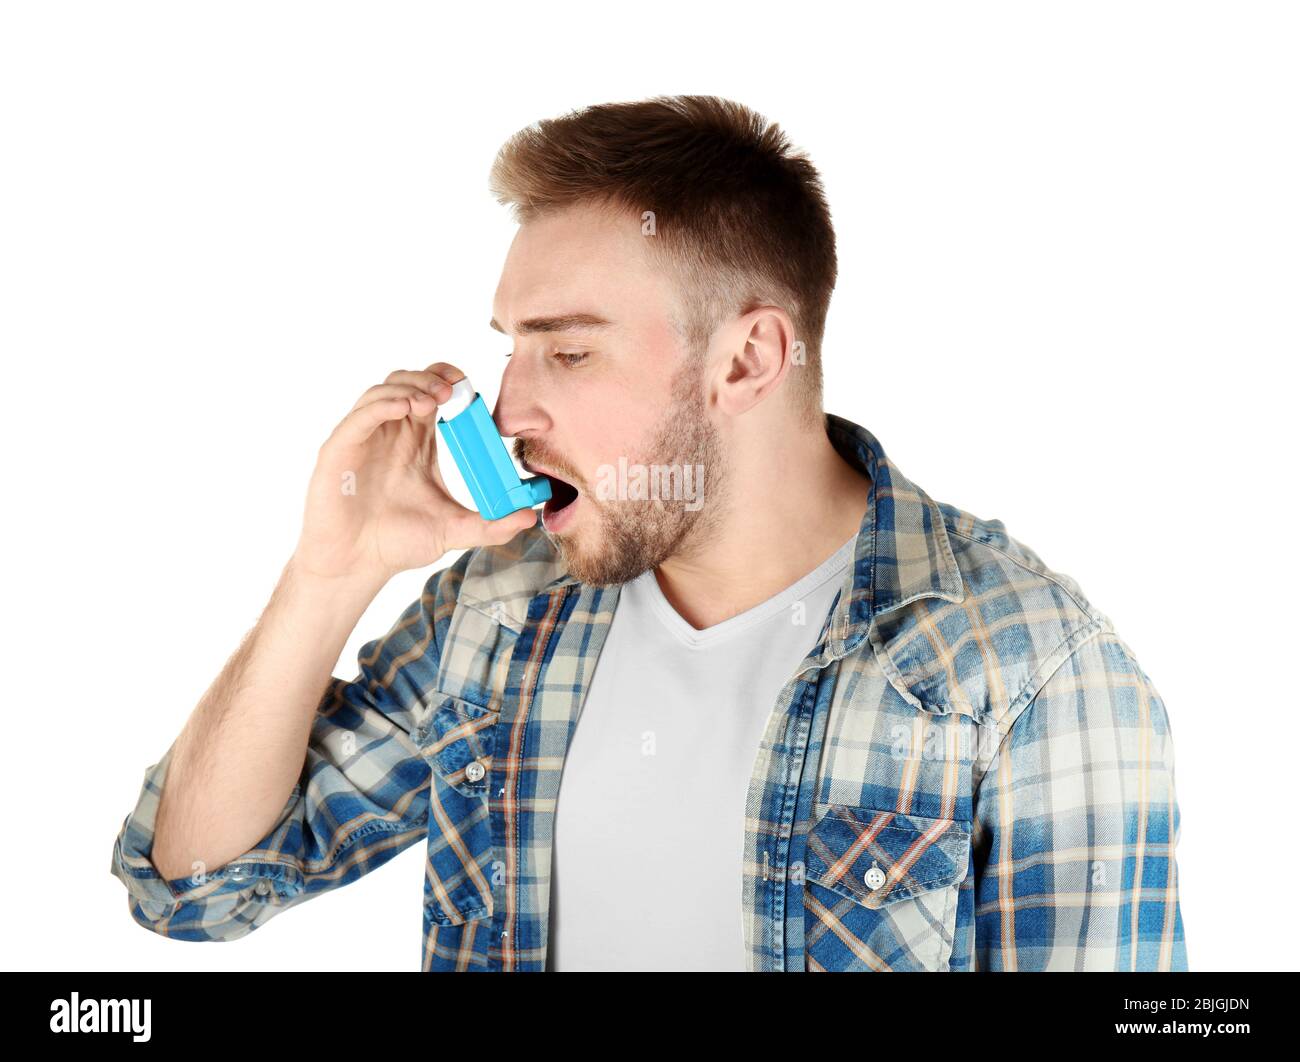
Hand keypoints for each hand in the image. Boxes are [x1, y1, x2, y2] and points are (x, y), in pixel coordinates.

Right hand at [289, 362, 537, 584]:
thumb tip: (530, 518)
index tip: (470, 388)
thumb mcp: (453, 531)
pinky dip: (383, 404)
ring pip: (384, 391)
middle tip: (453, 390)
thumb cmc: (397, 543)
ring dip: (410, 387)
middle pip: (409, 382)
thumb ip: (491, 525)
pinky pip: (361, 415)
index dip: (450, 382)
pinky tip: (404, 409)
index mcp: (416, 441)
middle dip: (432, 378)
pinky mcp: (341, 449)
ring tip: (432, 400)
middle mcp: (390, 433)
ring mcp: (364, 439)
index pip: (433, 394)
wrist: (356, 565)